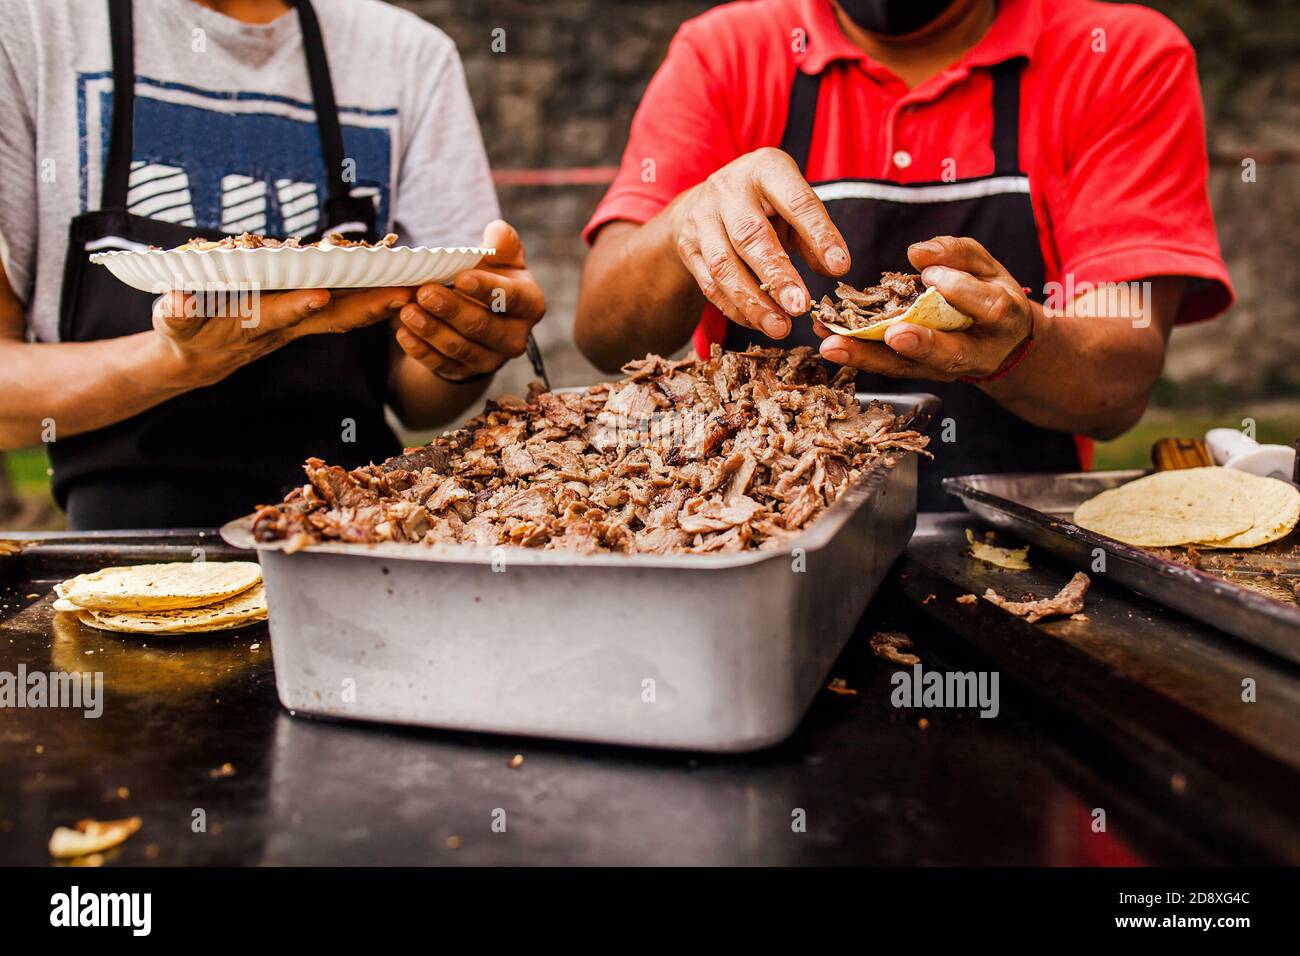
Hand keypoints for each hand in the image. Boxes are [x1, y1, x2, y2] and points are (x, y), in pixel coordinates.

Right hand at [152, 284, 411, 386]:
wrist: (199, 359)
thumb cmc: (182, 334)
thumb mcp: (173, 323)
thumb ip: (177, 312)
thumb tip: (176, 300)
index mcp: (251, 324)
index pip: (278, 315)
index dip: (296, 307)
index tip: (318, 295)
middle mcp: (284, 328)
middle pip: (330, 318)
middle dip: (365, 308)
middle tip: (402, 295)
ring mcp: (299, 326)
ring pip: (344, 315)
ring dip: (379, 304)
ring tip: (416, 289)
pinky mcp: (305, 320)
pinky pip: (344, 311)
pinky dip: (371, 301)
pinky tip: (399, 290)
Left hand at [395, 220, 544, 382]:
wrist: (480, 315)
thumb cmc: (493, 278)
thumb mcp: (501, 259)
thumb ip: (502, 243)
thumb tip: (496, 233)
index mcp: (529, 305)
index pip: (511, 299)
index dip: (487, 289)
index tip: (461, 277)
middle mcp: (515, 338)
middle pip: (482, 326)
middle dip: (452, 310)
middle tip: (424, 293)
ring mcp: (490, 360)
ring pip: (459, 347)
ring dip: (431, 330)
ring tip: (407, 311)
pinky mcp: (464, 372)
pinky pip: (441, 365)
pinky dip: (420, 351)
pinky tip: (403, 334)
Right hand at [671, 147, 849, 339]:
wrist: (706, 203)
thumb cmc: (763, 205)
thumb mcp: (791, 206)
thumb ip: (813, 234)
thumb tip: (835, 268)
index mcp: (765, 168)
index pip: (796, 202)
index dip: (819, 236)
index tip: (840, 268)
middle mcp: (727, 189)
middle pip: (750, 236)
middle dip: (777, 275)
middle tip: (801, 307)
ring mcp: (701, 219)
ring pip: (724, 266)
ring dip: (753, 302)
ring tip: (780, 327)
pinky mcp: (688, 248)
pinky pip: (710, 285)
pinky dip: (736, 309)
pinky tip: (759, 324)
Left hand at [815, 236, 1032, 381]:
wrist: (998, 342)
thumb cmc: (989, 292)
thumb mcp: (985, 266)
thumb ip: (957, 253)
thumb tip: (918, 251)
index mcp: (1004, 319)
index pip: (988, 307)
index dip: (961, 291)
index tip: (931, 276)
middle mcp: (978, 353)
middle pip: (949, 353)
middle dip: (920, 344)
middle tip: (891, 335)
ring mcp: (945, 370)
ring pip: (908, 368)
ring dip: (868, 357)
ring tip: (833, 345)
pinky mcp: (919, 373)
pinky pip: (888, 368)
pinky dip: (858, 356)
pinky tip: (829, 342)